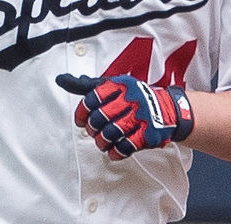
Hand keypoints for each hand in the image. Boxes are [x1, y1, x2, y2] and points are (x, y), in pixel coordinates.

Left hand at [56, 73, 193, 159]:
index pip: (93, 98)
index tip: (80, 121)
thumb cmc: (134, 97)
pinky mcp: (149, 134)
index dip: (82, 112)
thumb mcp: (113, 86)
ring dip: (102, 142)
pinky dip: (116, 152)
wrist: (169, 109)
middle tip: (93, 132)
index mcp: (121, 85)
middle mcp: (131, 99)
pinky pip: (127, 146)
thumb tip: (61, 79)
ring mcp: (141, 116)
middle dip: (92, 129)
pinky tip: (114, 151)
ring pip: (111, 133)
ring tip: (102, 142)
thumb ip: (87, 86)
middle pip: (100, 118)